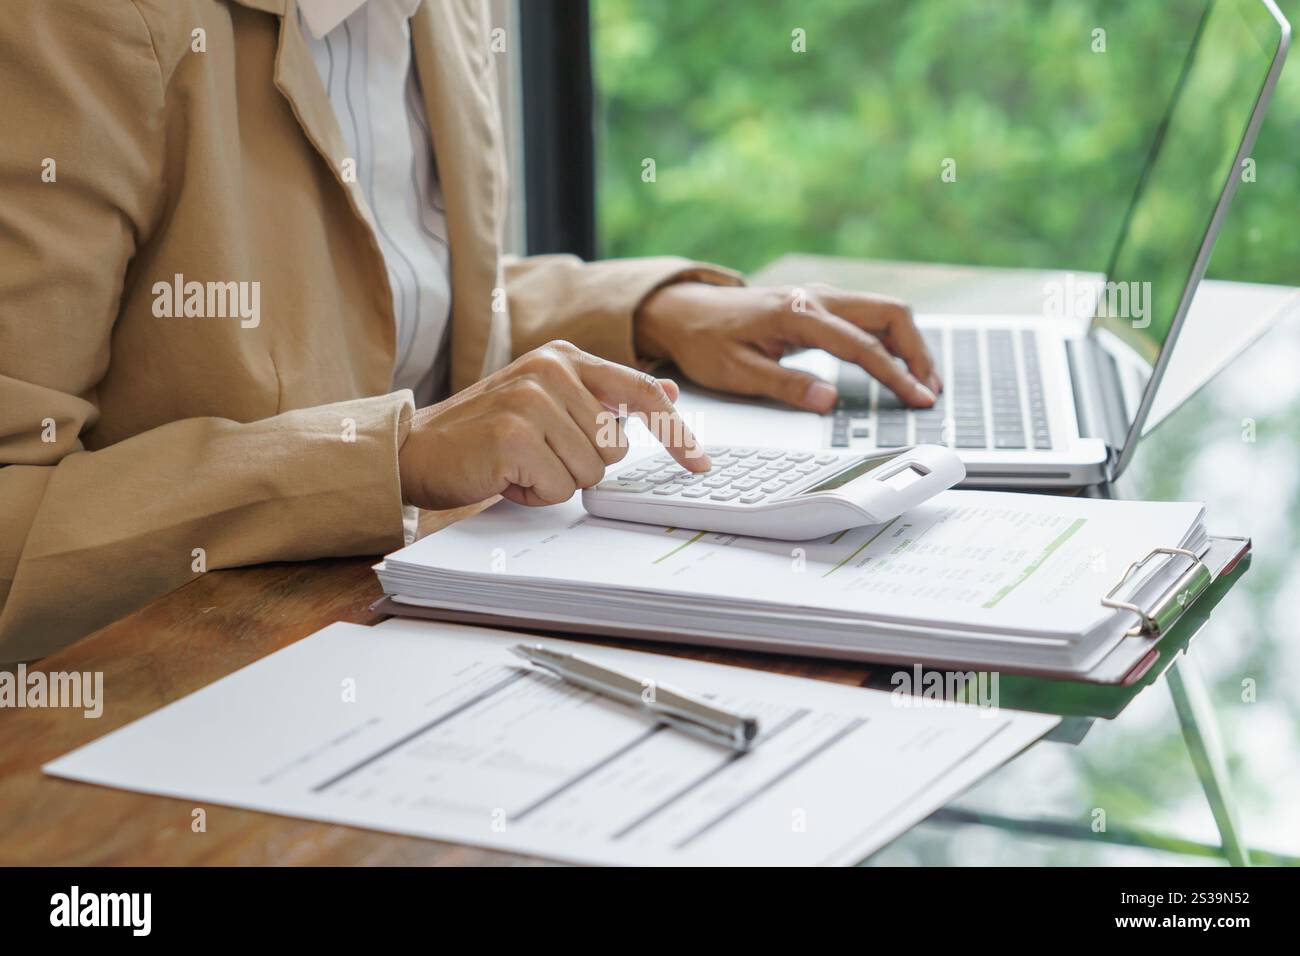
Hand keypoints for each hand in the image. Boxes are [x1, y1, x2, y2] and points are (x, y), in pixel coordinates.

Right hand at [398, 340, 708, 508]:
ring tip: (518, 463)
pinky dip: (533, 493)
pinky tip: (504, 475)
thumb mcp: (550, 401)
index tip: (700, 463)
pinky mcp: (513, 434)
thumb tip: (669, 390)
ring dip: (556, 480)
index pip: (642, 391)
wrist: (414, 448)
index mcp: (566, 356)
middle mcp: (551, 369)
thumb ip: (606, 395)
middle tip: (538, 455)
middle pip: (616, 446)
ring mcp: (531, 399)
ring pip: (591, 470)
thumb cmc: (483, 432)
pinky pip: (558, 486)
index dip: (676, 432)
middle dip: (581, 465)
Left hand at [635, 282, 941, 411]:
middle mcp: (816, 297)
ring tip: (923, 382)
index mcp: (797, 314)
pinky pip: (869, 315)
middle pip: (890, 313)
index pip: (862, 345)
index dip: (895, 375)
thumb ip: (785, 385)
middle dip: (918, 352)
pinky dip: (892, 338)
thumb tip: (829, 401)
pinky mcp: (821, 303)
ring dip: (909, 344)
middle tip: (930, 391)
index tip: (918, 399)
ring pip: (884, 311)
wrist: (685, 311)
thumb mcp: (737, 371)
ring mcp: (821, 297)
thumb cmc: (707, 341)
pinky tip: (898, 364)